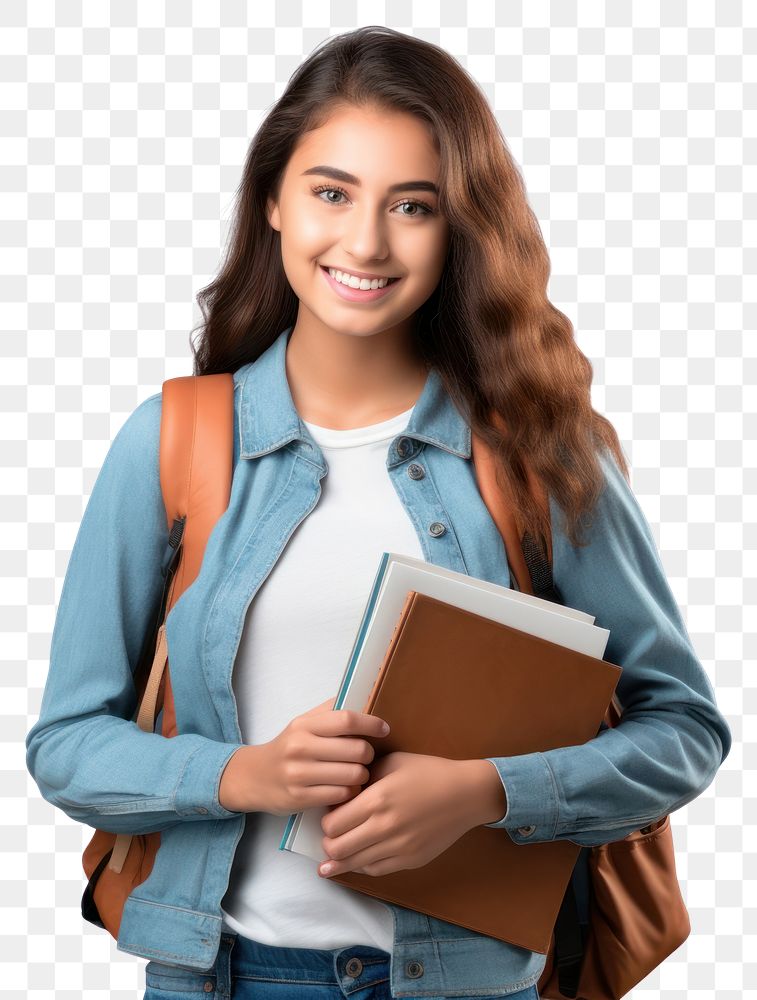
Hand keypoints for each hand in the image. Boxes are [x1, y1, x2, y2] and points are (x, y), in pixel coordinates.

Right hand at [219, 697, 389, 814]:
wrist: (254, 776)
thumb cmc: (287, 747)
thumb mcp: (303, 723)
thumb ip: (330, 711)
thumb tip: (362, 695)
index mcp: (304, 725)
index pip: (347, 720)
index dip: (371, 724)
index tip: (383, 729)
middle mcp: (300, 748)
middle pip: (356, 749)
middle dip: (368, 754)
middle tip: (366, 756)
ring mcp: (299, 774)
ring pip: (352, 774)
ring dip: (361, 775)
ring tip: (356, 772)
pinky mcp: (300, 798)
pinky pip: (341, 794)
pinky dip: (350, 792)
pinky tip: (345, 787)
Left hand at [318, 751, 477, 878]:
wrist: (465, 794)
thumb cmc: (427, 772)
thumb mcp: (391, 762)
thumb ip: (363, 779)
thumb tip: (341, 795)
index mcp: (378, 799)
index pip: (333, 824)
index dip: (326, 822)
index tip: (329, 816)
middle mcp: (386, 827)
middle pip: (338, 848)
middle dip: (329, 844)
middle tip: (329, 837)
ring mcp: (399, 847)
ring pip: (355, 864)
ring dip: (342, 860)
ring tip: (332, 859)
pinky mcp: (411, 860)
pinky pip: (376, 870)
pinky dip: (362, 866)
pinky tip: (357, 860)